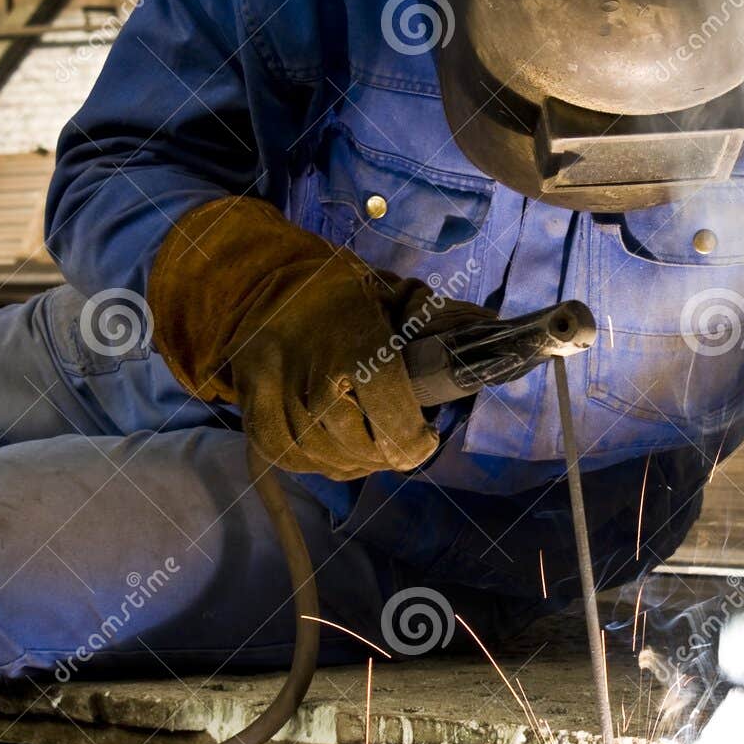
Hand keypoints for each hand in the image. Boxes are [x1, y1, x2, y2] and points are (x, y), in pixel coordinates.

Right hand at [148, 197, 483, 479]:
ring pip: (319, 455)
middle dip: (384, 453)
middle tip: (402, 447)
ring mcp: (274, 389)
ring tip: (374, 453)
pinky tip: (338, 457)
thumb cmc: (340, 292)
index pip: (388, 409)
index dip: (411, 439)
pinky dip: (315, 463)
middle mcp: (310, 369)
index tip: (426, 438)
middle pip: (352, 441)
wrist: (262, 280)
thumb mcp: (393, 293)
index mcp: (353, 339)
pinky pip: (285, 454)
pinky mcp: (252, 404)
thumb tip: (492, 333)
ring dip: (353, 463)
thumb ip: (438, 318)